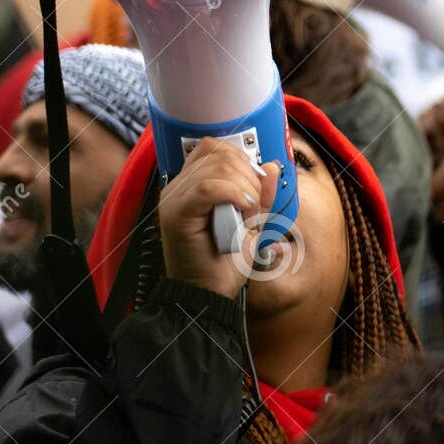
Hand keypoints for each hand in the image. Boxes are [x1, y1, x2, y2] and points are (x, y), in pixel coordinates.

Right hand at [158, 138, 279, 298]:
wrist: (208, 297)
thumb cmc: (225, 264)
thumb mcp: (252, 223)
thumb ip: (262, 194)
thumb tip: (270, 166)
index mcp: (191, 185)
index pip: (213, 147)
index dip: (242, 158)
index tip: (256, 186)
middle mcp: (178, 188)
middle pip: (219, 154)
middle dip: (249, 177)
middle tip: (254, 208)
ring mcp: (174, 200)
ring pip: (217, 168)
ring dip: (244, 189)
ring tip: (247, 216)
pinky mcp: (176, 215)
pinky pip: (207, 188)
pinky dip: (233, 195)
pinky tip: (242, 212)